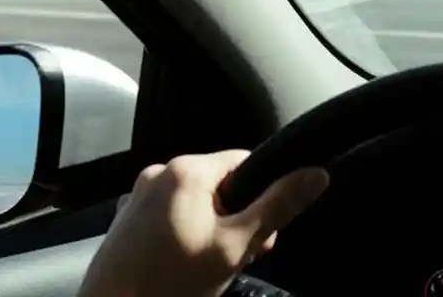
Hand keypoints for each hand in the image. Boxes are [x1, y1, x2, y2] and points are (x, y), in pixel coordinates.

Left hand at [78, 150, 328, 296]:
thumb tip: (318, 173)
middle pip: (219, 184)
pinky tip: (181, 265)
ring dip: (211, 228)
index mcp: (186, 169)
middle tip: (237, 256)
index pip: (245, 162)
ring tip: (208, 266)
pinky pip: (168, 215)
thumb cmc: (174, 281)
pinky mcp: (125, 220)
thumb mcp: (236, 246)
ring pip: (194, 202)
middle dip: (236, 217)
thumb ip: (278, 207)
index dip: (263, 195)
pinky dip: (183, 234)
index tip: (262, 233)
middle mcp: (157, 172)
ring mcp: (136, 196)